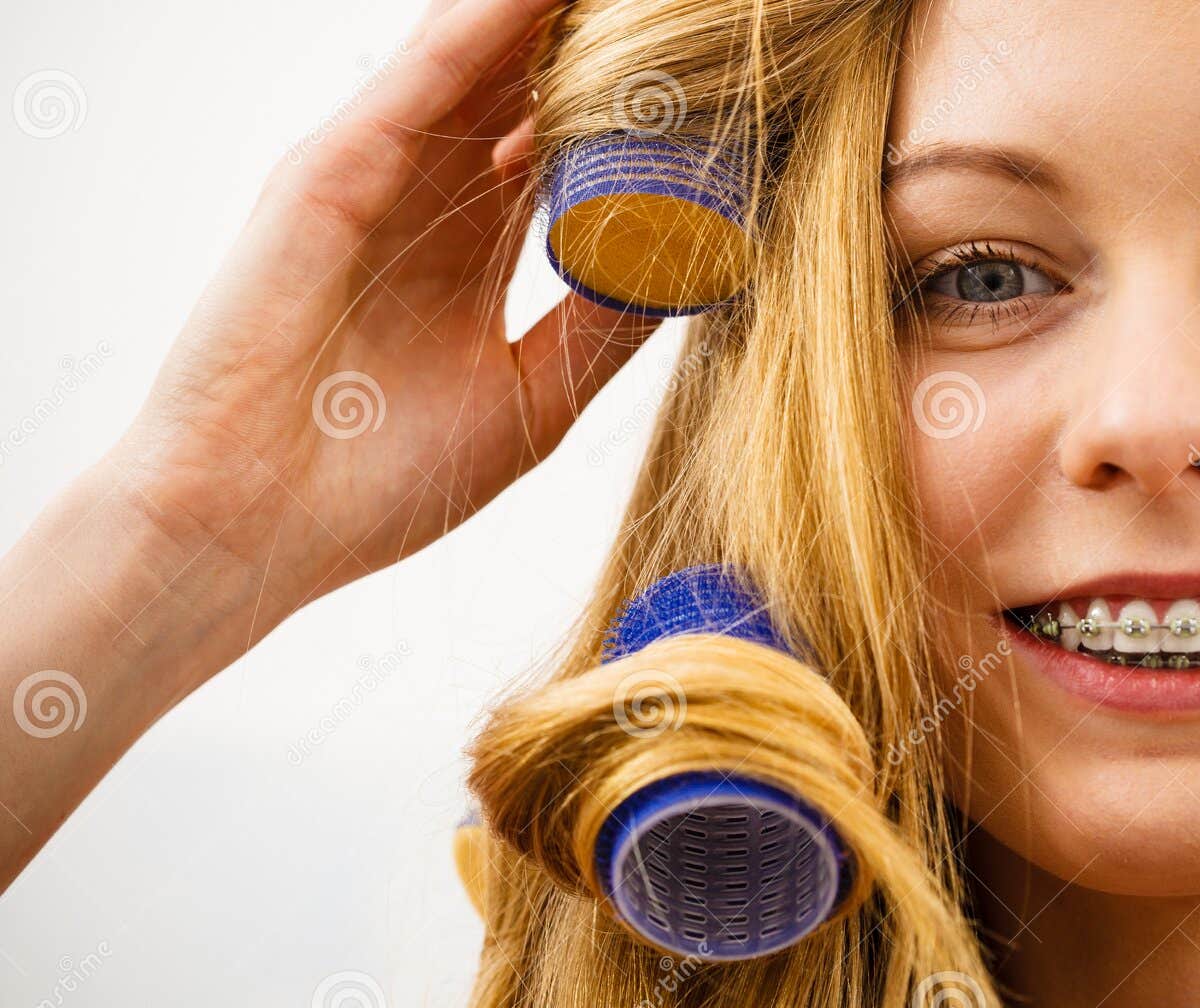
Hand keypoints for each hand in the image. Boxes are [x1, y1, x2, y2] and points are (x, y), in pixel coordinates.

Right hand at [113, 0, 656, 627]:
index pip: (563, 143)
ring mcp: (376, 177)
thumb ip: (604, 323)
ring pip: (476, 61)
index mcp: (474, 247)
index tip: (708, 69)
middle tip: (683, 13)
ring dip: (549, 19)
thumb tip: (689, 267)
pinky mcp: (328, 175)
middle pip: (526, 84)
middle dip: (596, 41)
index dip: (630, 103)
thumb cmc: (380, 482)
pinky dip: (481, 30)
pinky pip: (417, 81)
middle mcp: (427, 196)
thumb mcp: (534, 395)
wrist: (260, 531)